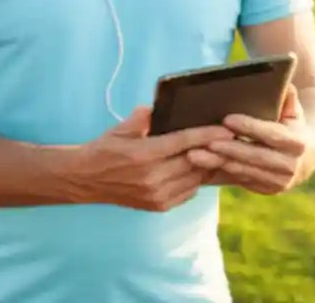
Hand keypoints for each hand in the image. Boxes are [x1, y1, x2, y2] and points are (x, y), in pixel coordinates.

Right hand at [70, 106, 233, 211]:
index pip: (184, 142)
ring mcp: (157, 194)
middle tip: (229, 140)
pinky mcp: (158, 206)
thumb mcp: (119, 129)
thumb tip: (156, 108)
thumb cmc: (103, 150)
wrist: (85, 179)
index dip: (207, 135)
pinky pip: (188, 192)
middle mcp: (153, 177)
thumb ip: (141, 118)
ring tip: (218, 154)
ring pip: (195, 179)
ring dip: (207, 166)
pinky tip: (196, 170)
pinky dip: (195, 181)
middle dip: (214, 150)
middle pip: (195, 162)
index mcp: (143, 154)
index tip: (226, 129)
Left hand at [186, 85, 309, 194]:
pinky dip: (216, 173)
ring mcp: (277, 182)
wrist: (302, 156)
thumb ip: (287, 98)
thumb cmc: (289, 125)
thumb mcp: (292, 110)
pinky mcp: (263, 189)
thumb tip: (283, 83)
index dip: (250, 127)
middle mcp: (290, 166)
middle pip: (254, 157)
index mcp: (297, 143)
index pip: (272, 134)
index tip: (227, 119)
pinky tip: (197, 166)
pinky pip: (236, 181)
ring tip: (193, 155)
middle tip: (206, 141)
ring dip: (217, 164)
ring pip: (242, 171)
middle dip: (229, 149)